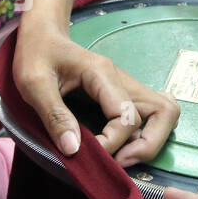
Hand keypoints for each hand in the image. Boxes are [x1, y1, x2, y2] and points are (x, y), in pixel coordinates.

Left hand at [11, 22, 178, 165]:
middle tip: (118, 162)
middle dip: (147, 145)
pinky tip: (119, 146)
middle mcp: (123, 80)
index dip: (112, 142)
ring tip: (121, 157)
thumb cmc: (36, 55)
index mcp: (103, 74)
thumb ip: (54, 116)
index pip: (127, 116)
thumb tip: (73, 150)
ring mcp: (126, 87)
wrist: (41, 36)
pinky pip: (148, 116)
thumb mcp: (34, 84)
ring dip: (149, 141)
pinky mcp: (122, 95)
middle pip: (163, 112)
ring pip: (162, 114)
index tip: (87, 154)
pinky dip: (142, 135)